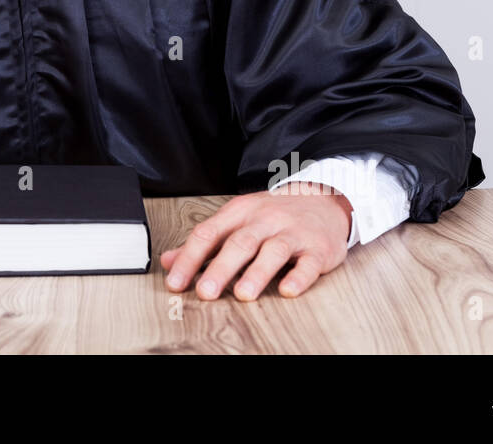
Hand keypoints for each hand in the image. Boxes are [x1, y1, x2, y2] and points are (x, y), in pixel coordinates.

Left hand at [160, 182, 352, 299]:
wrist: (323, 199)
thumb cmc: (274, 214)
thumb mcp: (236, 220)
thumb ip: (204, 242)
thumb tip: (168, 261)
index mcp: (239, 213)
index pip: (209, 233)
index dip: (190, 258)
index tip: (175, 282)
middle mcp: (265, 220)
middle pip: (240, 243)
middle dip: (221, 268)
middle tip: (205, 292)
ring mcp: (292, 233)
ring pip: (273, 251)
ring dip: (257, 273)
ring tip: (243, 294)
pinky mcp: (317, 248)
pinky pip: (308, 263)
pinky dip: (298, 277)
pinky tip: (287, 289)